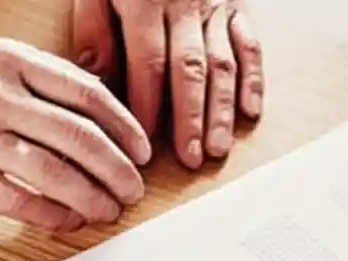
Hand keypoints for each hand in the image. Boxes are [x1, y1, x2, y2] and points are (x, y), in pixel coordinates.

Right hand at [0, 37, 149, 230]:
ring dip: (92, 196)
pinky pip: (16, 199)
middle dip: (118, 169)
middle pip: (80, 137)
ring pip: (54, 171)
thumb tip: (95, 105)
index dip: (125, 127)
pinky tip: (67, 220)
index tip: (142, 150)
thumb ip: (36, 77)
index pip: (88, 94)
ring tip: (109, 210)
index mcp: (9, 61)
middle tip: (134, 189)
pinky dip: (50, 214)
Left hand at [72, 0, 263, 168]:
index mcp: (144, 1)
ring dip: (221, 109)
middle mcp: (185, 5)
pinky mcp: (238, 5)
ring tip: (218, 147)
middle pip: (189, 69)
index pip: (148, 62)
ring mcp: (216, 6)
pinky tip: (251, 111)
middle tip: (191, 157)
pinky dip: (254, 79)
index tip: (143, 142)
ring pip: (222, 63)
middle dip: (191, 117)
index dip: (148, 104)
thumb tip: (97, 79)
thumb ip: (93, 28)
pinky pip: (250, 44)